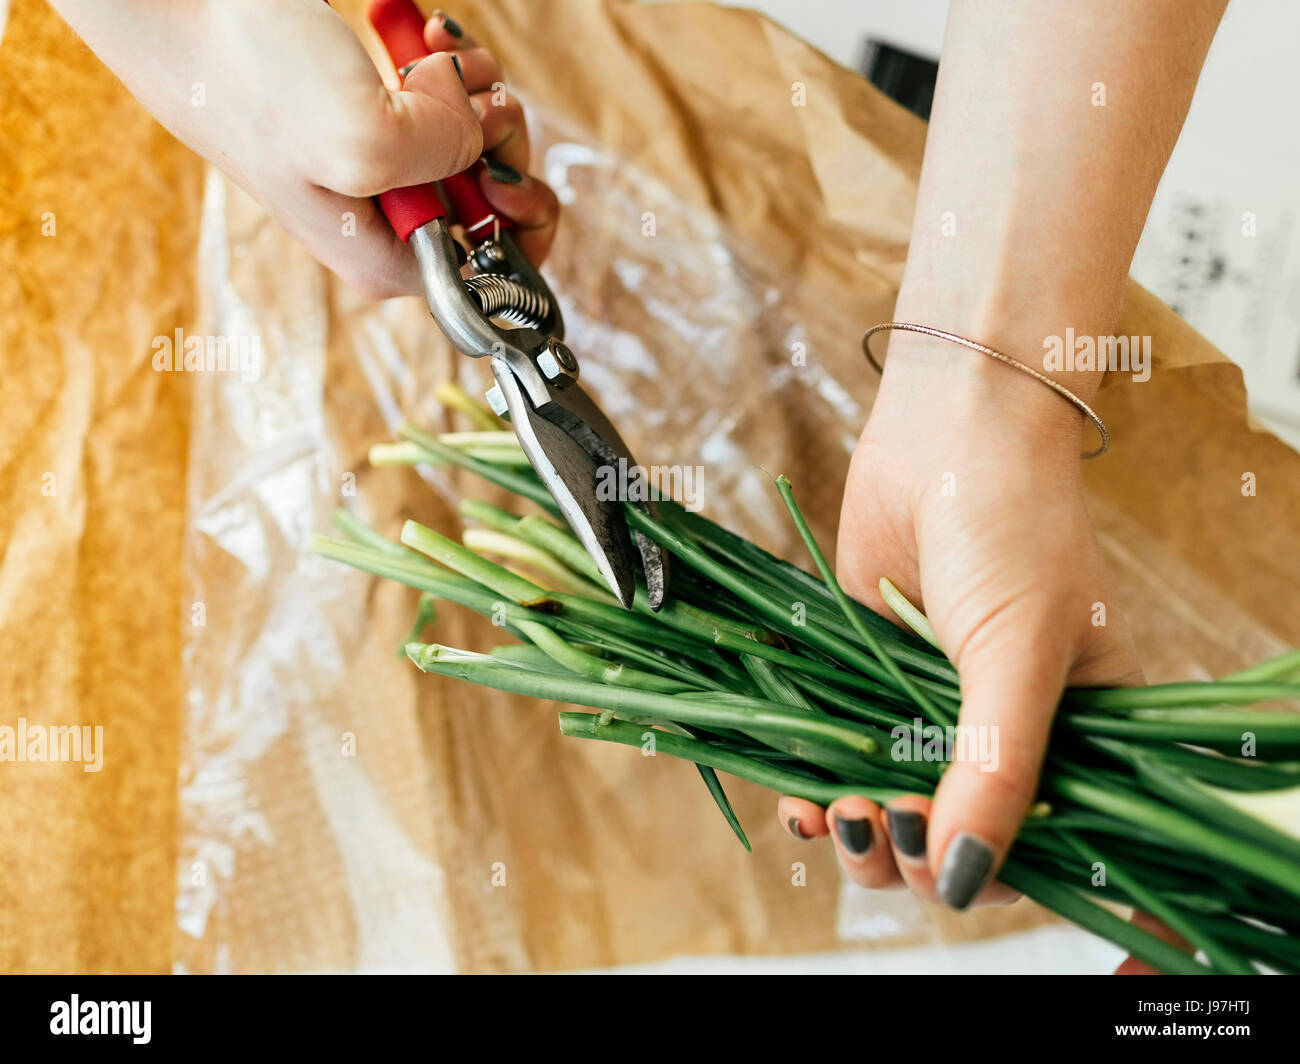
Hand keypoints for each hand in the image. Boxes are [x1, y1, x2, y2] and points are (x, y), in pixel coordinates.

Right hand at [50, 1, 558, 297]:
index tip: (497, 168)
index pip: (501, 271)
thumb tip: (477, 128)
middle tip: (467, 93)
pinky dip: (453, 61)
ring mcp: (388, 166)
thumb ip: (444, 153)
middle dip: (500, 134)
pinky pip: (452, 95)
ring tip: (435, 52)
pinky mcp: (382, 114)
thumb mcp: (361, 137)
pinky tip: (426, 34)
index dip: (521, 217)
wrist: (185, 8)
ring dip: (478, 87)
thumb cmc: (252, 80)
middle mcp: (394, 223)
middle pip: (500, 195)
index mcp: (390, 261)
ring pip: (482, 136)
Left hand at [778, 332, 1143, 910]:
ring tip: (837, 816)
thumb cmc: (1012, 527)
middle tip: (877, 826)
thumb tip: (963, 881)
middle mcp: (1001, 727)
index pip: (1036, 844)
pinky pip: (843, 751)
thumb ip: (996, 768)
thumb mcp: (1019, 653)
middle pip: (955, 836)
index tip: (935, 860)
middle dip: (910, 854)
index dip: (983, 870)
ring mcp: (931, 703)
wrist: (949, 426)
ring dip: (861, 833)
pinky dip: (819, 784)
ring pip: (893, 804)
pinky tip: (799, 802)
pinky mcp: (869, 675)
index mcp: (1074, 733)